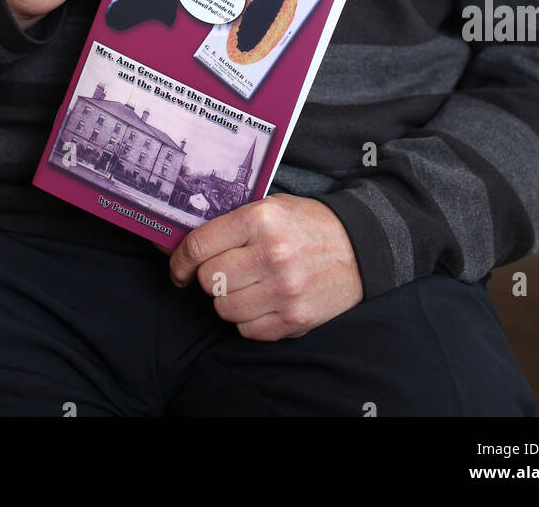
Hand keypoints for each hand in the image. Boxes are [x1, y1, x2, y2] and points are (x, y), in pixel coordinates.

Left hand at [168, 193, 363, 340]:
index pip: (199, 246)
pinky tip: (262, 300)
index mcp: (260, 220)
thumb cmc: (307, 224)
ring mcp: (284, 291)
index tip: (178, 267)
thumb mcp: (269, 207)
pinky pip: (247, 330)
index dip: (180, 260)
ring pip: (224, 309)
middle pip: (209, 280)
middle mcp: (271, 255)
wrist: (360, 247)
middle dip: (209, 277)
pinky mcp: (295, 320)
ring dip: (228, 300)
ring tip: (247, 285)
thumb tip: (179, 245)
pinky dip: (248, 319)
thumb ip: (229, 225)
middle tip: (223, 271)